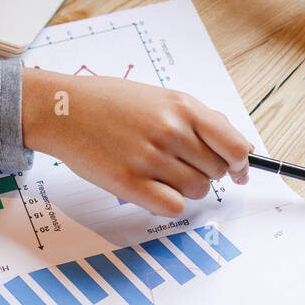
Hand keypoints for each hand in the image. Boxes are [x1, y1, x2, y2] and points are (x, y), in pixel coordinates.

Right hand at [21, 68, 250, 216]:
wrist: (64, 109)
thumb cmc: (112, 102)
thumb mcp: (163, 97)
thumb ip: (200, 120)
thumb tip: (238, 148)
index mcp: (183, 107)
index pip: (234, 146)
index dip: (241, 164)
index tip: (239, 172)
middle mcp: (171, 131)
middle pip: (216, 172)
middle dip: (207, 173)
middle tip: (183, 165)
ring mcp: (150, 157)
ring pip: (197, 191)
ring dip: (187, 188)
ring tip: (162, 173)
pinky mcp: (129, 183)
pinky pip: (174, 207)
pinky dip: (170, 203)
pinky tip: (154, 189)